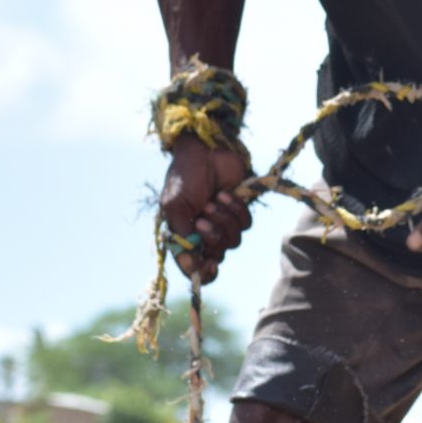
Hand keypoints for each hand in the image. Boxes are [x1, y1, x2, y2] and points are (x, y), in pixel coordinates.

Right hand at [161, 136, 252, 284]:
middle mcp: (204, 233)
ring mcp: (223, 222)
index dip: (203, 273)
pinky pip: (246, 224)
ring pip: (234, 241)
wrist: (206, 150)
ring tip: (214, 200)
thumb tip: (190, 266)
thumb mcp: (175, 205)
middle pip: (218, 255)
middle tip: (203, 216)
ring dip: (225, 219)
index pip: (195, 268)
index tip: (209, 265)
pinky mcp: (240, 210)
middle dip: (213, 236)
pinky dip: (237, 209)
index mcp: (184, 235)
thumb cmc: (185, 175)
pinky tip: (226, 194)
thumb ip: (181, 235)